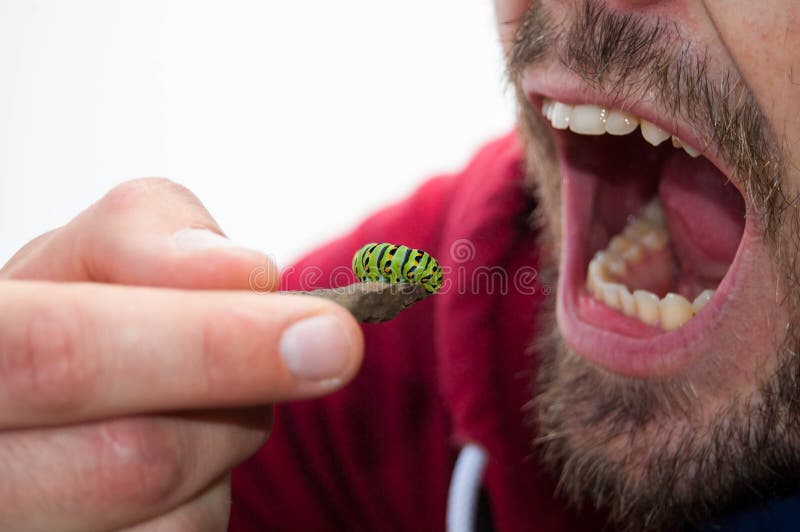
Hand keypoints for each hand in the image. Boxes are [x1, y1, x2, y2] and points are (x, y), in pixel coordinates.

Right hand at [0, 178, 363, 530]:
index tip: (328, 335)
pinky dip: (203, 499)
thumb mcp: (92, 253)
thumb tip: (246, 273)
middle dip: (236, 401)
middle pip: (135, 458)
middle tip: (288, 354)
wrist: (29, 398)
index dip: (206, 345)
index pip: (63, 355)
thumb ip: (153, 239)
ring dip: (220, 450)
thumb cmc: (68, 309)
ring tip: (183, 405)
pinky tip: (168, 460)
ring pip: (174, 522)